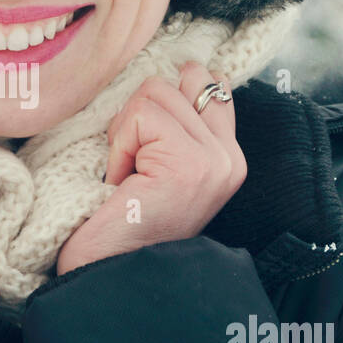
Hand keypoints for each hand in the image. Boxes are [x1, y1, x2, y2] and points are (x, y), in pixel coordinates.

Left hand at [56, 61, 246, 275]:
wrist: (111, 271)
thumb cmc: (123, 219)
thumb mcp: (161, 165)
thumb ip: (178, 123)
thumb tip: (177, 71)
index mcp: (230, 156)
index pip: (212, 82)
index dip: (166, 97)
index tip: (146, 140)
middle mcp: (231, 158)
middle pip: (181, 78)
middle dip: (142, 113)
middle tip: (134, 163)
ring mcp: (214, 161)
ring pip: (155, 92)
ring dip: (125, 133)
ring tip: (128, 176)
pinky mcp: (189, 164)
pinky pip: (140, 116)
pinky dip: (118, 146)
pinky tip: (122, 182)